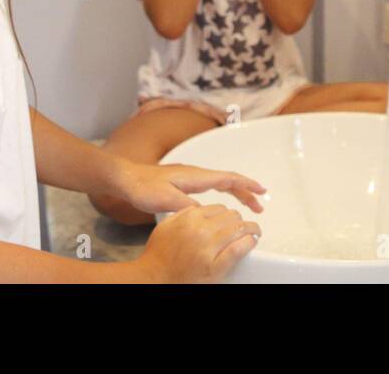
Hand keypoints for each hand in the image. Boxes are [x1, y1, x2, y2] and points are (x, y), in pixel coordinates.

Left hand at [114, 160, 265, 216]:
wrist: (126, 179)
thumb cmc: (144, 188)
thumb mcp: (165, 200)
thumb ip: (187, 207)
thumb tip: (205, 213)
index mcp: (196, 177)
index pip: (228, 179)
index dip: (246, 185)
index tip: (262, 191)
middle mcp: (195, 174)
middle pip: (228, 181)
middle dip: (246, 191)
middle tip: (259, 206)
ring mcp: (189, 177)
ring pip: (220, 183)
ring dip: (235, 192)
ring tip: (246, 204)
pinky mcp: (183, 182)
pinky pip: (211, 186)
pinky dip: (222, 193)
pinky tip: (219, 203)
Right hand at [137, 204, 261, 283]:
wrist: (154, 278)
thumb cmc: (158, 255)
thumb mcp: (166, 225)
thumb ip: (183, 214)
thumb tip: (199, 208)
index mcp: (189, 218)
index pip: (219, 208)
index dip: (227, 214)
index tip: (231, 219)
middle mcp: (200, 230)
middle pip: (231, 217)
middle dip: (239, 221)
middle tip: (243, 227)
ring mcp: (209, 248)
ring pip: (239, 229)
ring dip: (250, 229)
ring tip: (254, 232)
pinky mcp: (216, 266)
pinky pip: (239, 248)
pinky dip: (249, 242)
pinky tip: (252, 241)